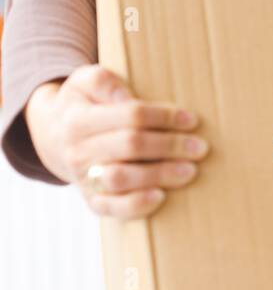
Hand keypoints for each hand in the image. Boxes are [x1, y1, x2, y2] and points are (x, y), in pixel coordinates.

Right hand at [24, 64, 209, 218]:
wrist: (56, 139)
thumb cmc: (84, 105)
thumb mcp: (85, 81)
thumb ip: (103, 81)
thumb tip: (126, 98)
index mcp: (79, 119)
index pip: (130, 115)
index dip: (164, 117)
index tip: (191, 120)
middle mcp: (78, 150)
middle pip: (131, 146)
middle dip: (170, 146)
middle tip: (200, 147)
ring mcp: (84, 178)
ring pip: (121, 178)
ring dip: (159, 174)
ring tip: (189, 170)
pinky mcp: (92, 200)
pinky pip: (111, 208)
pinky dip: (136, 205)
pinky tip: (161, 197)